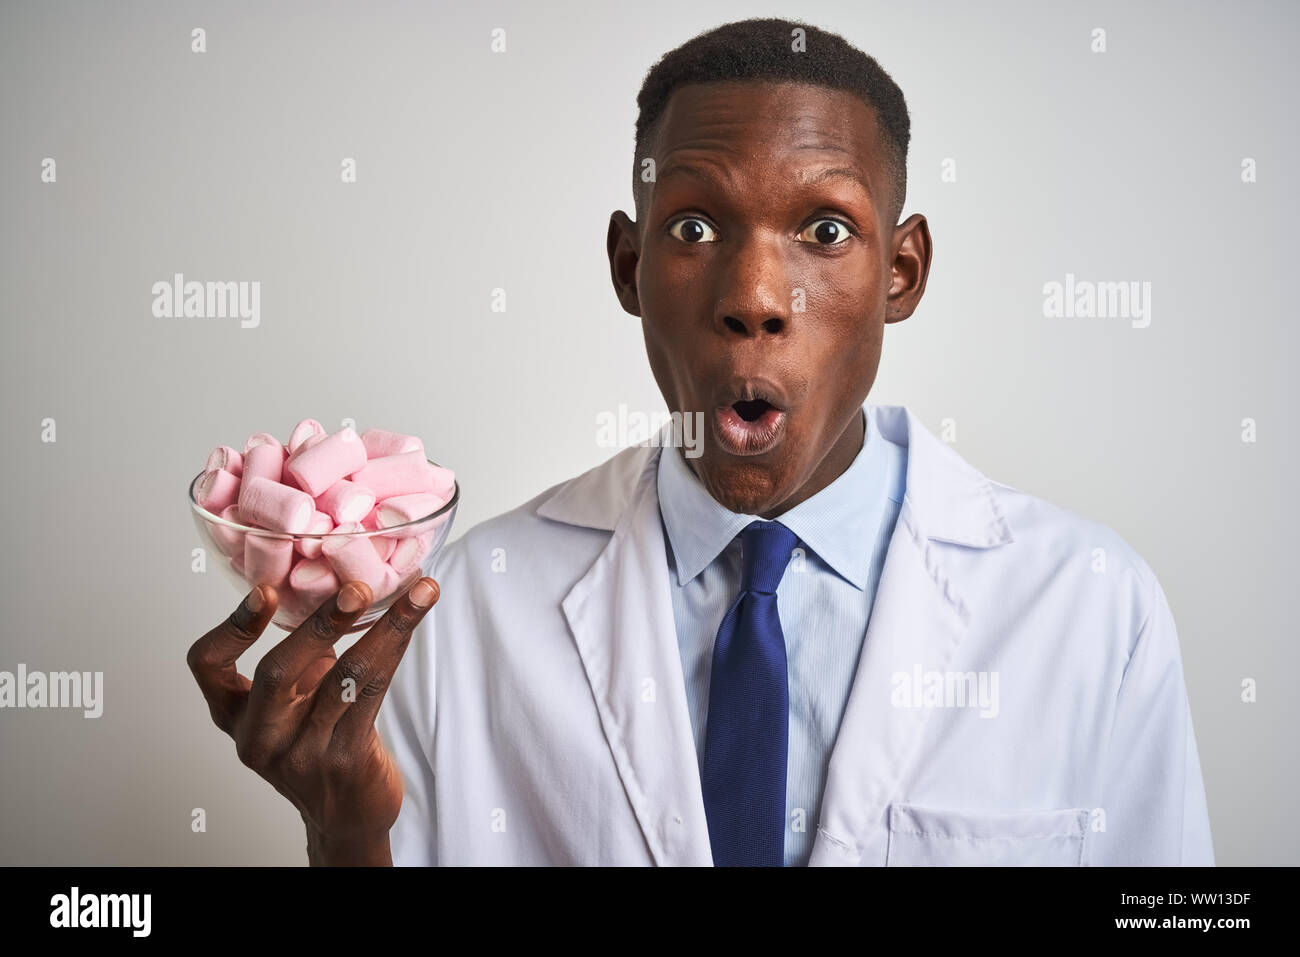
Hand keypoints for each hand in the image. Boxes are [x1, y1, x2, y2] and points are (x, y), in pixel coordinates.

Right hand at [187, 576, 438, 864]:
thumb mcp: (295, 696)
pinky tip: (413, 623)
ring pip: (342, 680)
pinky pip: (372, 696)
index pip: (208, 665)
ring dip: (385, 629)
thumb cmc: (320, 737)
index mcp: (235, 713)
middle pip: (277, 671)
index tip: (263, 591)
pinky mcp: (344, 761)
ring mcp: (300, 753)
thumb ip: (302, 651)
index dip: (231, 627)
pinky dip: (396, 650)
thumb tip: (339, 576)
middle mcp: (259, 735)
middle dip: (320, 624)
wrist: (348, 811)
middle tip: (356, 588)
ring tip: (417, 594)